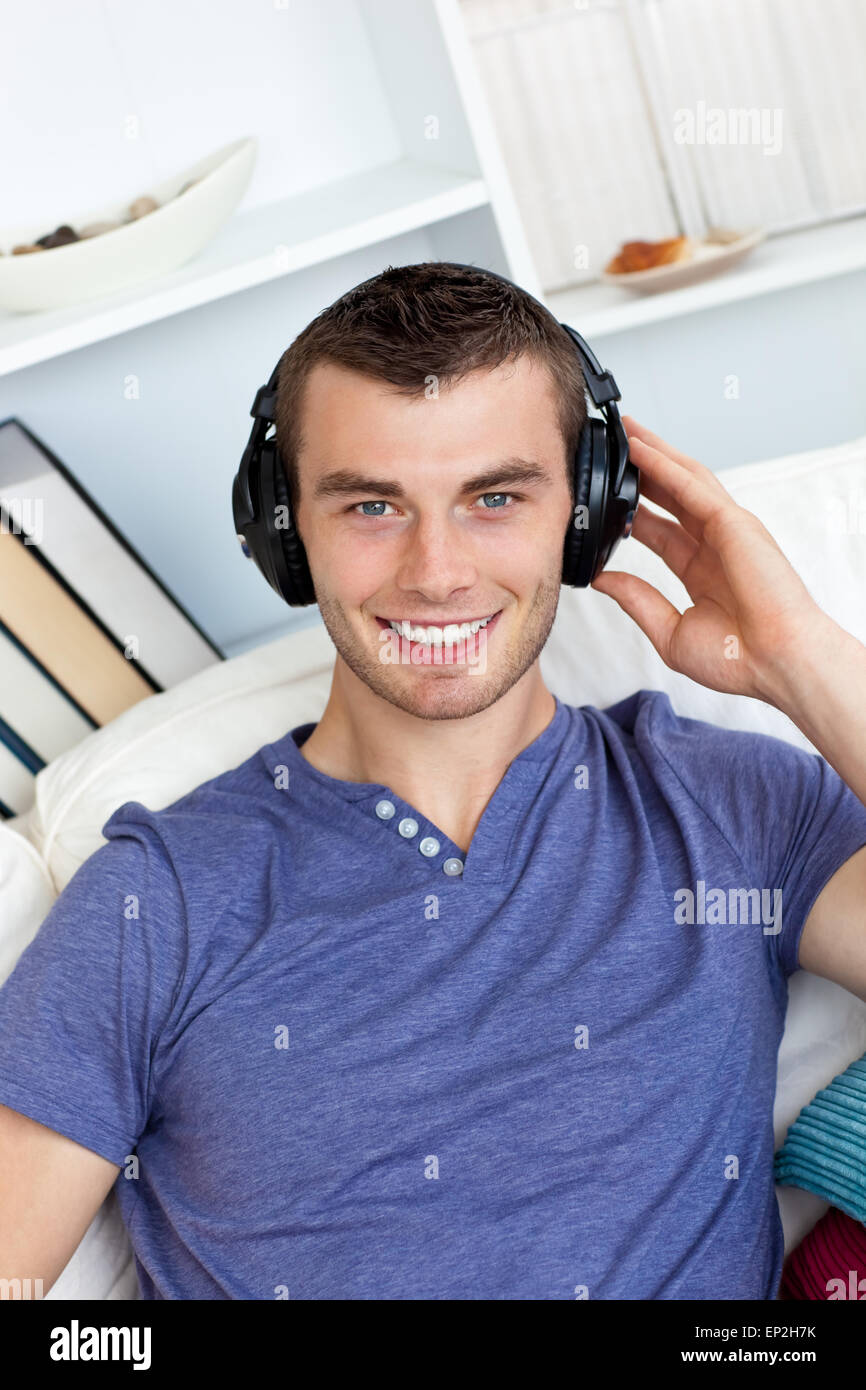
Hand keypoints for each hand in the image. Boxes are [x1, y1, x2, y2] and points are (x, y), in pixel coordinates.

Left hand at [590, 416, 825, 704]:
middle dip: (643, 471)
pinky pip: (691, 486)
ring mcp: (726, 530)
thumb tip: (601, 580)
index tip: (603, 499)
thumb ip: (637, 601)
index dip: (632, 511)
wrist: (775, 664)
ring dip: (654, 453)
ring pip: (683, 479)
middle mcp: (714, 545)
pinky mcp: (733, 522)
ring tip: (625, 432)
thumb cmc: (738, 659)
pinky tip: (640, 448)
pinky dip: (663, 464)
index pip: (659, 531)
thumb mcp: (670, 632)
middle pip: (671, 496)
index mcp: (701, 572)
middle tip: (613, 449)